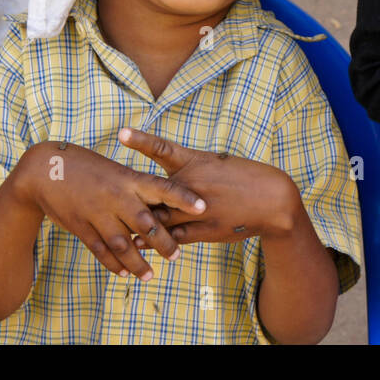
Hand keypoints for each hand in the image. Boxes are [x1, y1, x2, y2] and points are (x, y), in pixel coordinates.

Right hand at [11, 140, 206, 280]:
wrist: (44, 170)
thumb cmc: (85, 166)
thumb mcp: (114, 170)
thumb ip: (135, 188)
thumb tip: (159, 205)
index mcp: (128, 178)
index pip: (163, 188)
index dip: (184, 197)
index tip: (203, 207)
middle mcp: (116, 197)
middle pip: (146, 223)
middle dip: (163, 242)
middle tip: (176, 255)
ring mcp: (98, 213)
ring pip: (123, 243)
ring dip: (138, 262)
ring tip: (150, 275)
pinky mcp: (81, 227)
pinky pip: (100, 250)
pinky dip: (113, 263)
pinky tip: (123, 272)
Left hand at [120, 128, 302, 244]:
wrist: (273, 200)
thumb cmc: (245, 176)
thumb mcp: (216, 163)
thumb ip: (188, 167)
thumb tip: (166, 165)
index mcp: (196, 162)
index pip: (163, 149)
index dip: (141, 140)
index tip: (121, 133)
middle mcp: (193, 184)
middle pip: (153, 193)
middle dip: (129, 198)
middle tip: (105, 198)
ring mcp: (198, 210)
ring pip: (160, 219)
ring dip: (138, 226)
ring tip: (114, 230)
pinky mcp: (205, 230)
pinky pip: (175, 237)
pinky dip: (157, 241)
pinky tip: (139, 246)